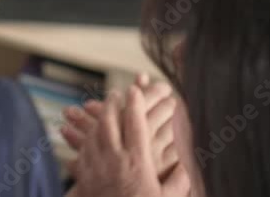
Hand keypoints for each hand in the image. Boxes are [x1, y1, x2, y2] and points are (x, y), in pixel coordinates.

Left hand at [69, 87, 189, 196]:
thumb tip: (188, 166)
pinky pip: (82, 152)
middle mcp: (115, 161)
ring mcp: (96, 169)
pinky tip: (90, 138)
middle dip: (114, 103)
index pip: (135, 123)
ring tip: (104, 109)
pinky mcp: (84, 180)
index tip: (136, 89)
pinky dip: (86, 140)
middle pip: (111, 122)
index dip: (135, 103)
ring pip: (94, 134)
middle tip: (118, 93)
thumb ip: (179, 181)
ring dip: (99, 119)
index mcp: (138, 163)